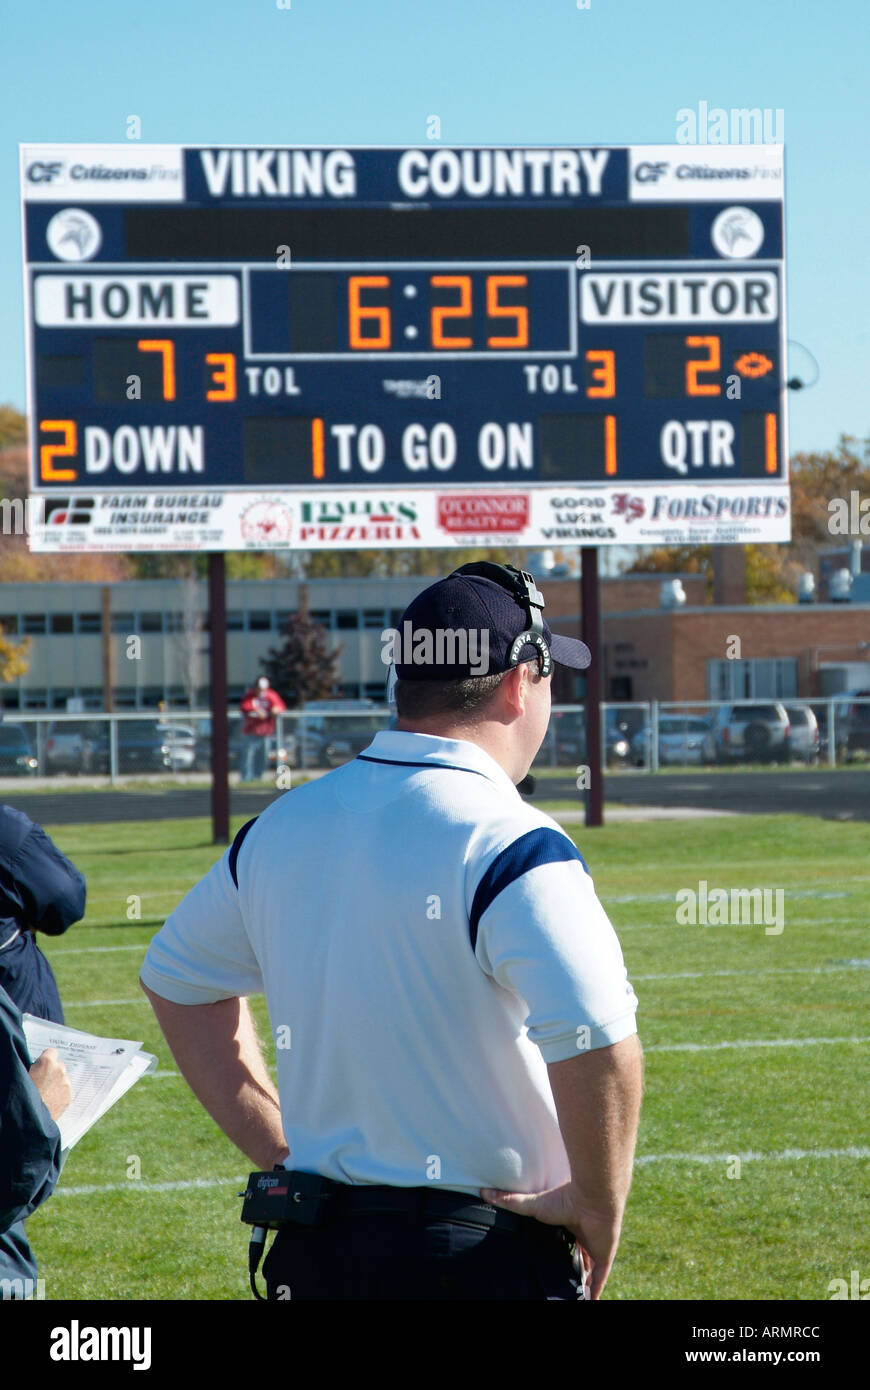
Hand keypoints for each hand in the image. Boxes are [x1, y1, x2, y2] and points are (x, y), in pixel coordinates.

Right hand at [29, 1048, 71, 1120]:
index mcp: (47, 1062)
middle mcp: (59, 1069)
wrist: (31, 1116)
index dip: (47, 1059)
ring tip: (47, 1093)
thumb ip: (36, 1067)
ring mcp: (66, 1082)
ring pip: (64, 1079)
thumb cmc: (25, 1095)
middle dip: (54, 1071)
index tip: (44, 1064)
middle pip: (59, 1066)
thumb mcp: (26, 1075)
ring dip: (58, 1083)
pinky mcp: (70, 1095)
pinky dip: (61, 1093)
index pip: (52, 1052)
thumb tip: (39, 1066)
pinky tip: (52, 1100)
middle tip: (44, 1081)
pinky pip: (67, 1090)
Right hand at [480, 1181, 621, 1299]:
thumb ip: (511, 1201)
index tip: (552, 1261)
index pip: (566, 1240)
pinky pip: (600, 1279)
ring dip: (582, 1281)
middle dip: (572, 1268)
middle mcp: (584, 1236)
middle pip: (579, 1256)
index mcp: (570, 1224)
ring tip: (572, 1294)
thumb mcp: (532, 1205)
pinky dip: (595, 1290)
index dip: (561, 1250)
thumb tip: (484, 1191)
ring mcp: (595, 1247)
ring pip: (590, 1269)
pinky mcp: (604, 1257)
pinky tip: (589, 1301)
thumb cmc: (563, 1199)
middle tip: (561, 1282)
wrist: (591, 1199)